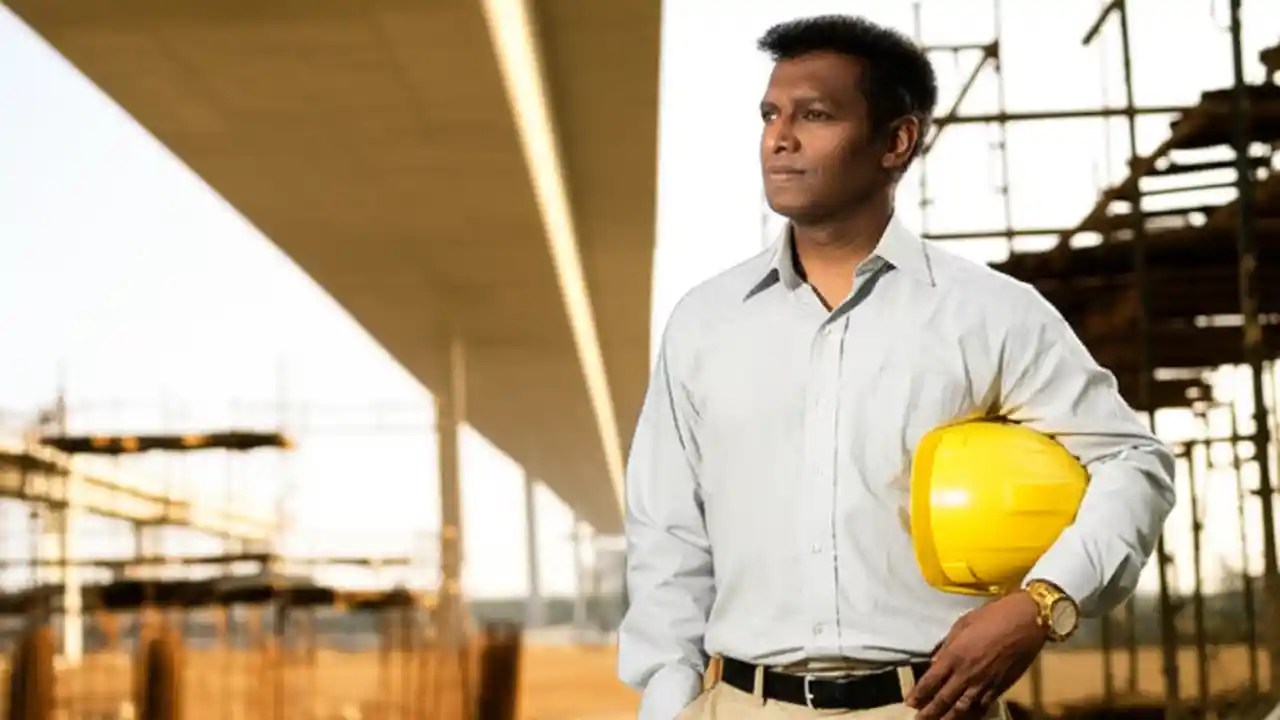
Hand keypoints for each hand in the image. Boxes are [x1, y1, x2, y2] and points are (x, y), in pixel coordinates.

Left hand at [905, 592, 1045, 719]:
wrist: (1025, 622)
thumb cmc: (992, 616)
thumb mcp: (962, 624)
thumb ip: (947, 645)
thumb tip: (936, 662)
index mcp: (954, 656)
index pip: (930, 681)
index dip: (918, 694)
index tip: (909, 702)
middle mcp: (966, 674)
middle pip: (943, 699)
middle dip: (929, 712)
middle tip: (918, 719)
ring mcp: (984, 684)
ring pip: (962, 708)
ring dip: (948, 718)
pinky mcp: (1000, 689)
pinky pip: (982, 707)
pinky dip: (971, 715)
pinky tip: (965, 718)